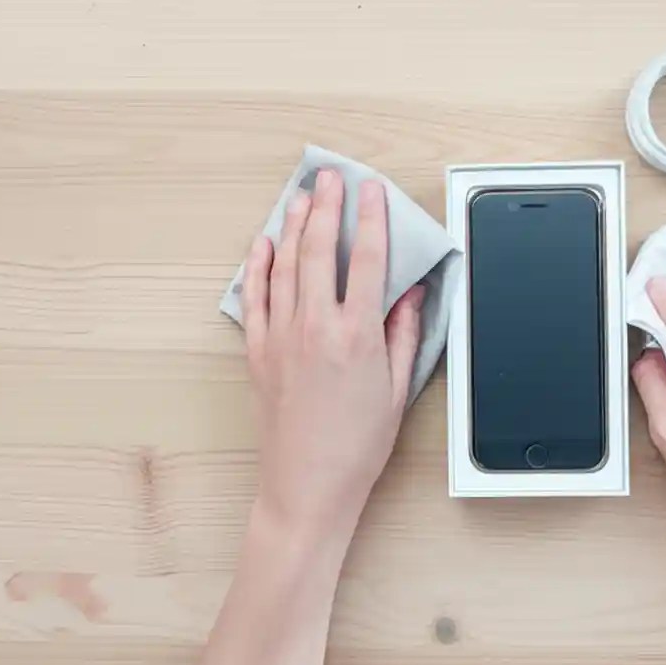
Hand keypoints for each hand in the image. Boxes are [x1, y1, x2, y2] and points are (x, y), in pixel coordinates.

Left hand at [239, 169, 424, 532]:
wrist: (307, 486)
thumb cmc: (357, 446)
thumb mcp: (397, 389)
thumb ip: (404, 334)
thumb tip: (410, 293)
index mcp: (357, 335)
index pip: (370, 260)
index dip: (372, 219)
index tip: (372, 192)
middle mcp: (315, 327)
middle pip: (320, 249)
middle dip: (327, 207)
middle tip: (330, 178)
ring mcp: (281, 337)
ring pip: (284, 265)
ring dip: (291, 225)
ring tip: (300, 198)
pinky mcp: (258, 353)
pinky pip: (254, 297)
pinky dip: (258, 266)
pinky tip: (263, 245)